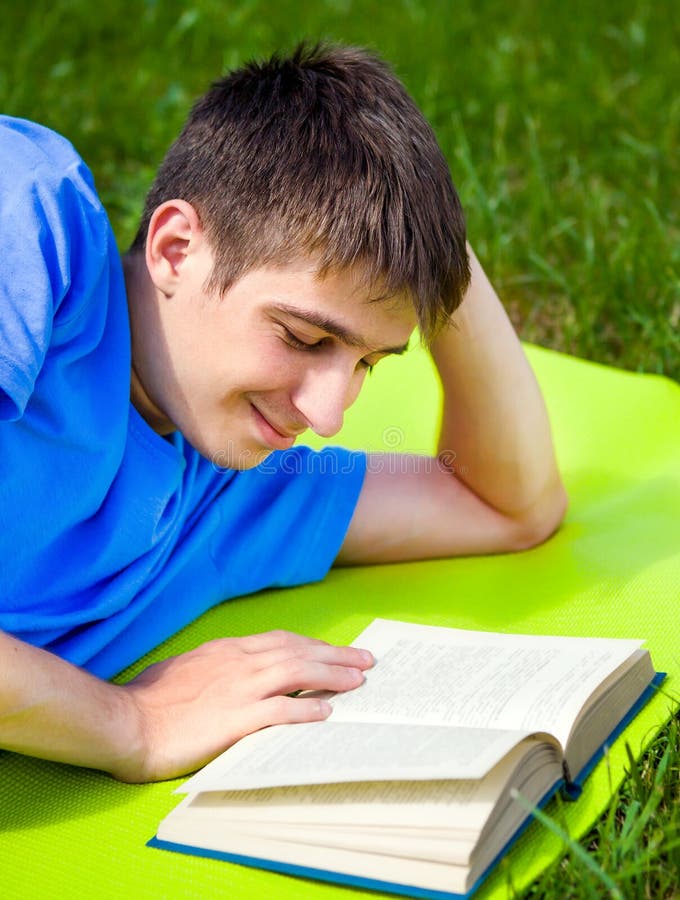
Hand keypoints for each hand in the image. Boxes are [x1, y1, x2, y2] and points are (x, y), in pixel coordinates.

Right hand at [116, 630, 373, 782]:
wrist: (126, 721)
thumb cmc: (148, 700)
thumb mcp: (184, 669)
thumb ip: (214, 668)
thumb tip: (230, 673)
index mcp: (226, 651)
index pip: (281, 642)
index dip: (312, 646)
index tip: (333, 651)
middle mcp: (238, 662)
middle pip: (298, 652)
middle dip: (334, 655)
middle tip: (364, 659)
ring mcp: (238, 688)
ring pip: (297, 672)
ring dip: (332, 675)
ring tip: (359, 681)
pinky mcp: (235, 718)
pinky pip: (280, 710)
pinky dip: (306, 709)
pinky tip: (326, 712)